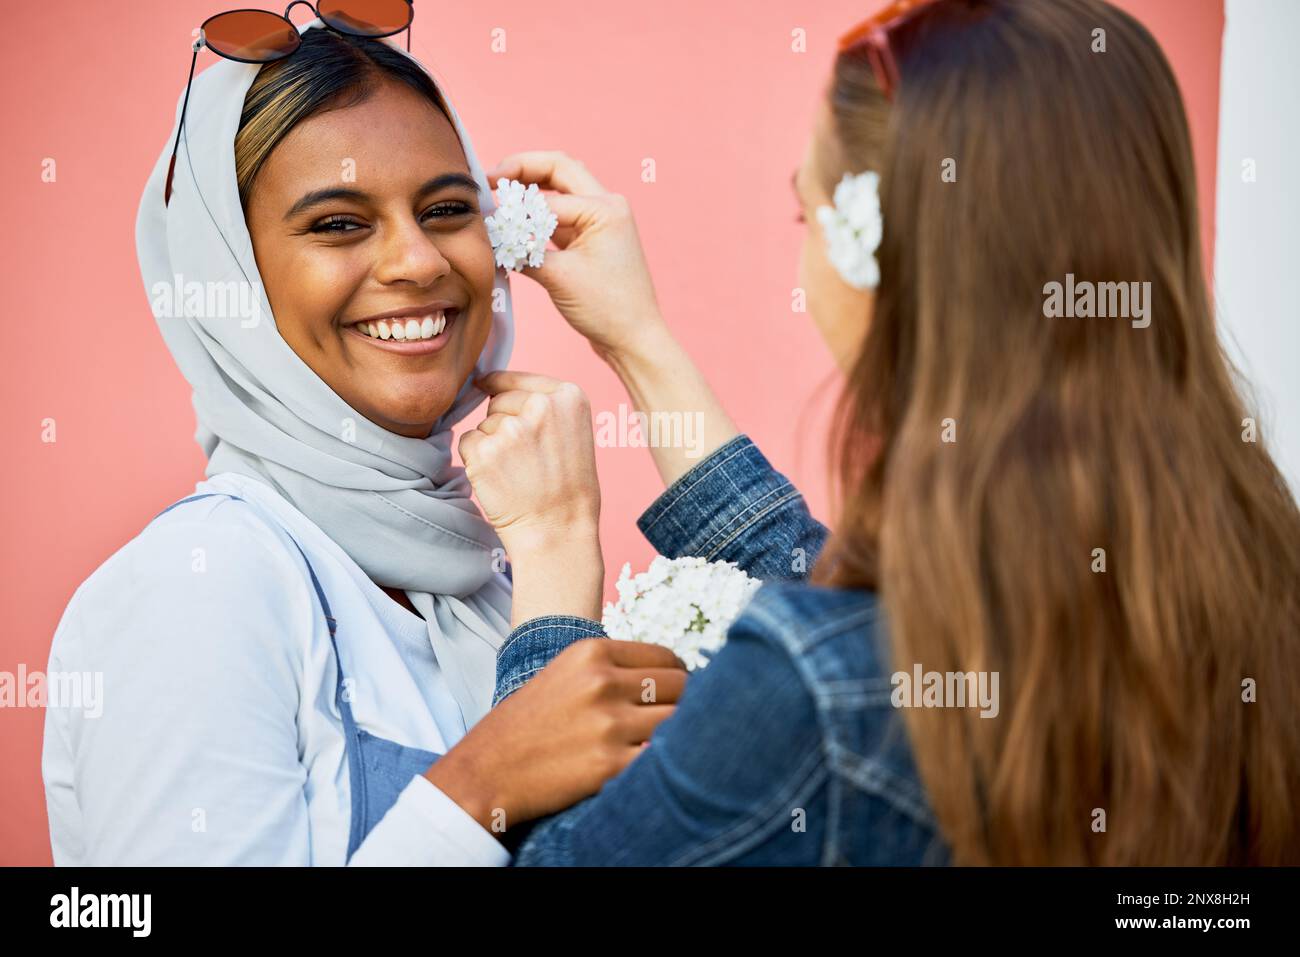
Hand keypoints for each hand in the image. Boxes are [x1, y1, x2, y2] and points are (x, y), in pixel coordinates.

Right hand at [426, 638, 686, 830]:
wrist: (485, 771)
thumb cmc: (527, 724)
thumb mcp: (564, 674)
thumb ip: (611, 669)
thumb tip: (671, 675)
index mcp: (592, 652)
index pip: (667, 658)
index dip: (679, 678)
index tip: (676, 695)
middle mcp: (603, 682)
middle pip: (681, 687)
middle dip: (686, 705)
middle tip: (676, 723)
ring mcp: (608, 724)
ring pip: (680, 723)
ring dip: (679, 737)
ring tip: (668, 747)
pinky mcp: (610, 766)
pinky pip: (663, 759)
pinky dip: (663, 764)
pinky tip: (651, 768)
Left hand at [459, 369, 599, 552]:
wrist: (558, 530)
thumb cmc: (568, 487)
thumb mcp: (574, 432)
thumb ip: (544, 404)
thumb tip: (491, 383)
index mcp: (569, 396)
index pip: (516, 378)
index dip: (501, 388)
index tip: (487, 386)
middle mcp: (541, 406)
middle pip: (497, 402)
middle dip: (502, 423)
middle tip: (526, 458)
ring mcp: (512, 428)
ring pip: (483, 425)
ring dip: (491, 446)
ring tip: (518, 472)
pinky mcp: (485, 451)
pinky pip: (468, 443)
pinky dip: (477, 461)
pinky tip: (501, 479)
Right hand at [487, 151, 666, 363]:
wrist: (633, 339)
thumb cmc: (608, 309)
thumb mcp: (559, 277)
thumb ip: (523, 251)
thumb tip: (491, 235)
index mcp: (605, 208)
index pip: (549, 193)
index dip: (514, 199)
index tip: (484, 207)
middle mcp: (607, 207)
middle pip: (559, 171)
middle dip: (523, 170)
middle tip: (491, 178)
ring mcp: (601, 223)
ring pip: (560, 190)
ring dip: (531, 190)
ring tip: (499, 195)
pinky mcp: (592, 240)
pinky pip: (560, 217)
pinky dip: (537, 216)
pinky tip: (516, 222)